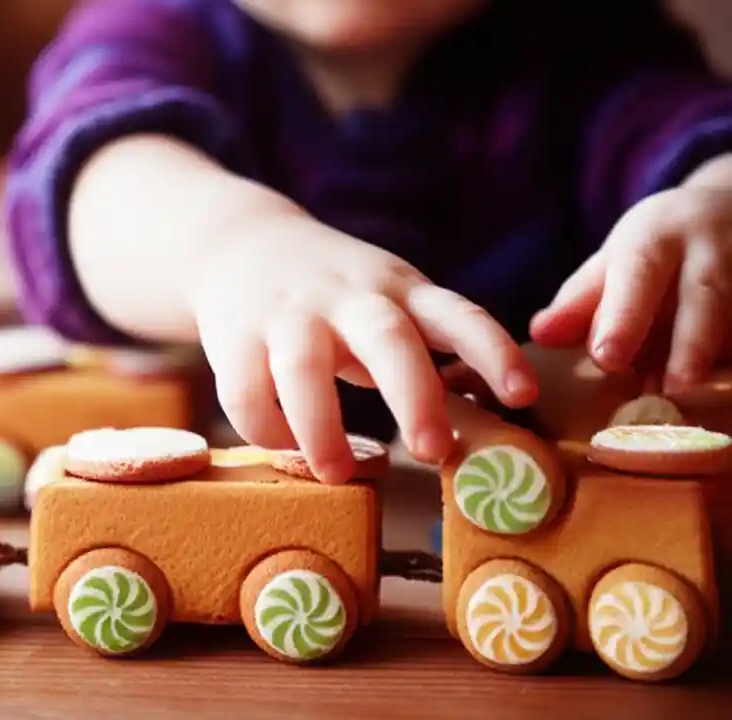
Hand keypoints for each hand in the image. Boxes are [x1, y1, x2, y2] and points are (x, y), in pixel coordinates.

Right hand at [188, 212, 535, 482]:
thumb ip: (423, 347)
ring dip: (323, 426)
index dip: (492, 351)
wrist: (237, 244)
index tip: (522, 395)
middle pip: (386, 338)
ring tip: (339, 474)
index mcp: (399, 290)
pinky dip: (268, 430)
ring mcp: (287, 314)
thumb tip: (477, 426)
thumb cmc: (332, 294)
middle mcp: (347, 297)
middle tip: (433, 452)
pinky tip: (287, 447)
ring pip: (303, 367)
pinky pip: (247, 392)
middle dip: (413, 395)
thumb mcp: (385, 298)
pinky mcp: (234, 336)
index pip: (457, 313)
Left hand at [531, 180, 731, 393]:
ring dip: (717, 357)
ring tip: (696, 400)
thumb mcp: (615, 262)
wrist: (727, 209)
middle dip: (691, 344)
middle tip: (673, 389)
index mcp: (657, 236)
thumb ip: (580, 301)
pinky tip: (726, 388)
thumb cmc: (657, 249)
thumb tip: (540, 334)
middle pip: (705, 295)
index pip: (639, 274)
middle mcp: (710, 247)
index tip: (607, 357)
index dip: (624, 317)